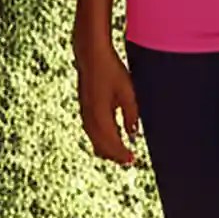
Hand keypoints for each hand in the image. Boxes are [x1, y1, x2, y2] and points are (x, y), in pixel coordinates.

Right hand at [74, 34, 138, 164]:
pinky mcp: (85, 109)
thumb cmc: (111, 71)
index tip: (132, 160)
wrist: (91, 57)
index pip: (111, 143)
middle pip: (100, 145)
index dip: (121, 154)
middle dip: (114, 155)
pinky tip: (111, 138)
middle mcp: (89, 118)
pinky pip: (92, 131)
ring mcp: (85, 113)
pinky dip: (102, 139)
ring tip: (121, 154)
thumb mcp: (127, 92)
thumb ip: (131, 113)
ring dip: (107, 148)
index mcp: (100, 115)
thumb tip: (133, 134)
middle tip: (128, 161)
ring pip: (94, 140)